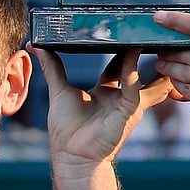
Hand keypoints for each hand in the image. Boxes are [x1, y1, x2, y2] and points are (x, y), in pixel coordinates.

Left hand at [27, 46, 173, 169]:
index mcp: (104, 93)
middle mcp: (118, 97)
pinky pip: (133, 90)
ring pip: (144, 80)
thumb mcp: (59, 90)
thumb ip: (52, 66)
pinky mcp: (128, 113)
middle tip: (146, 32)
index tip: (124, 32)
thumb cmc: (65, 130)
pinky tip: (132, 56)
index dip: (122, 50)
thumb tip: (35, 44)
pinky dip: (132, 73)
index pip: (118, 66)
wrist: (72, 156)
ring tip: (154, 41)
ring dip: (148, 62)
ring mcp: (125, 105)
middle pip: (134, 70)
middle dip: (141, 53)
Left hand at [155, 13, 189, 146]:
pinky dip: (177, 85)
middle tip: (162, 51)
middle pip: (187, 50)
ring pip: (180, 68)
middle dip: (170, 51)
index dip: (176, 19)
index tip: (160, 17)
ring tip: (162, 64)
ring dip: (168, 67)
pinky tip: (175, 83)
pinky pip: (182, 86)